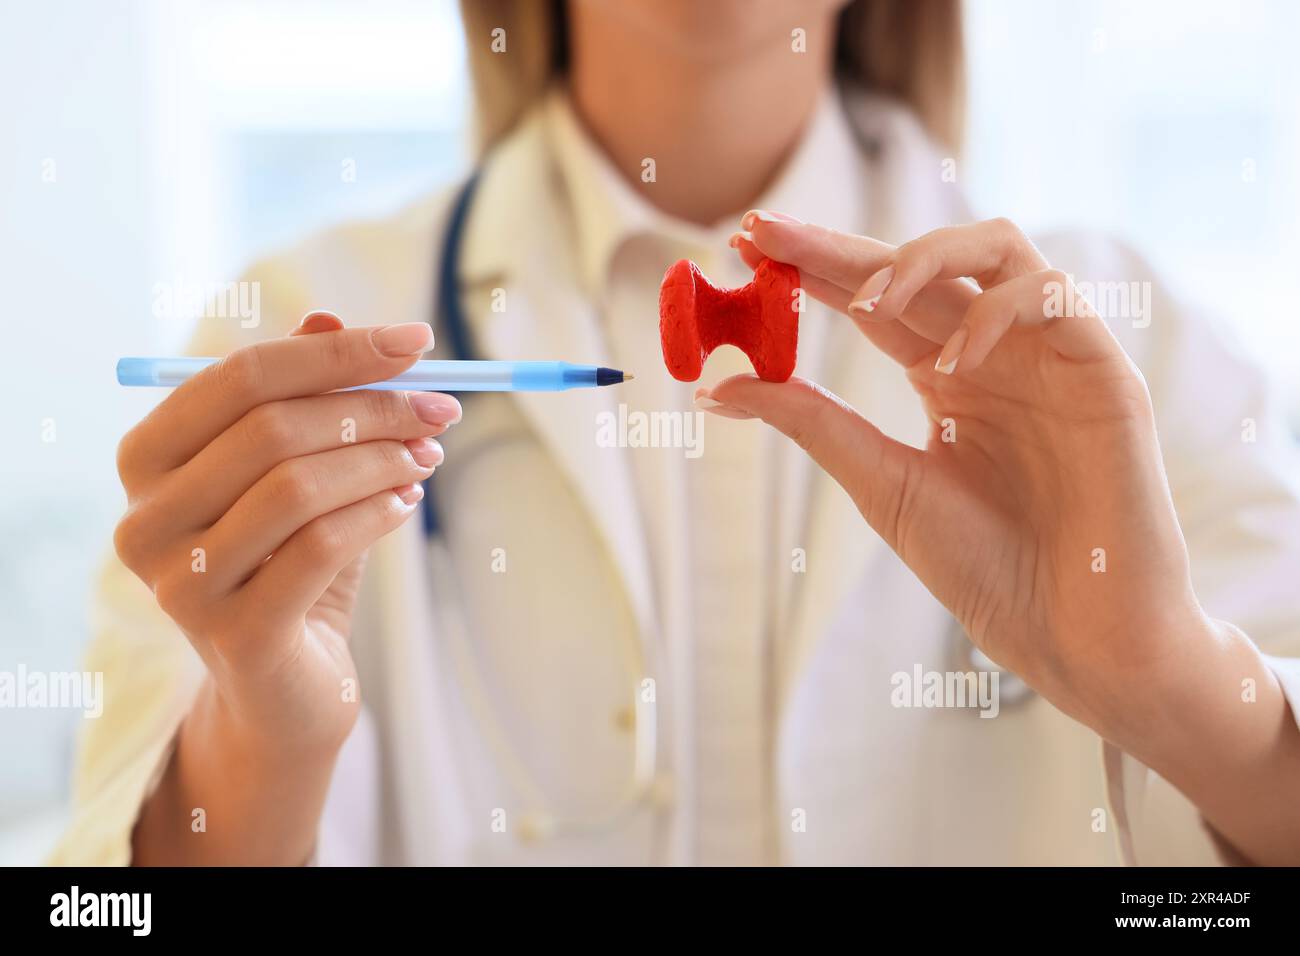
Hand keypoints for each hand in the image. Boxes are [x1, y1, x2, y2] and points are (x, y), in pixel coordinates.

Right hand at [115, 313, 459, 758]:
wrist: (285, 689)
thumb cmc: (291, 566)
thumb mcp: (296, 474)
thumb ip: (303, 398)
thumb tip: (330, 316)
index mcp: (148, 460)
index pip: (241, 376)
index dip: (336, 352)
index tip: (416, 340)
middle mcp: (146, 519)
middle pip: (271, 428)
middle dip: (373, 407)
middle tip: (441, 408)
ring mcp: (182, 582)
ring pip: (297, 486)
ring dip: (380, 460)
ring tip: (427, 456)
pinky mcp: (234, 634)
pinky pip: (320, 548)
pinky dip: (377, 514)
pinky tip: (407, 502)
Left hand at [712, 214, 1206, 731]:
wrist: (1074, 635)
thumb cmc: (986, 568)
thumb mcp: (881, 483)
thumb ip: (810, 424)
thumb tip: (715, 389)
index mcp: (945, 377)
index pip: (874, 299)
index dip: (814, 267)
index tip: (745, 248)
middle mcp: (993, 353)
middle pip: (917, 264)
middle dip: (837, 246)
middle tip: (765, 235)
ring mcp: (1049, 354)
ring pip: (995, 247)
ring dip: (920, 260)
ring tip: (862, 305)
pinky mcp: (1104, 368)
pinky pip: (1049, 297)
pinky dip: (990, 316)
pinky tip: (947, 365)